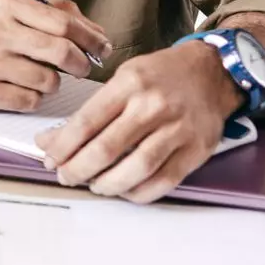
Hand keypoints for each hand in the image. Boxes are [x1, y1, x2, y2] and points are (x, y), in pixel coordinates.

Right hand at [0, 0, 108, 111]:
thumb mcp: (6, 4)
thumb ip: (51, 12)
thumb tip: (96, 33)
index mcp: (4, 4)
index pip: (63, 23)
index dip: (91, 37)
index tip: (101, 46)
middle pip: (61, 52)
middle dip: (81, 63)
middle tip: (82, 66)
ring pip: (48, 81)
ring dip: (52, 81)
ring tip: (39, 74)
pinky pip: (29, 101)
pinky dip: (33, 97)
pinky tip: (20, 86)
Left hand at [37, 42, 240, 202]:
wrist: (214, 72)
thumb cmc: (162, 74)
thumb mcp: (123, 77)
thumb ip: (92, 108)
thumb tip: (53, 139)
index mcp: (130, 84)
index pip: (86, 122)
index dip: (63, 145)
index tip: (50, 157)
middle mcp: (154, 107)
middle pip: (107, 149)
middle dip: (78, 169)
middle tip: (66, 176)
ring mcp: (178, 130)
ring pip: (136, 169)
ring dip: (107, 184)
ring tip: (93, 185)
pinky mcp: (197, 150)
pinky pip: (164, 181)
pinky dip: (139, 192)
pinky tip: (124, 190)